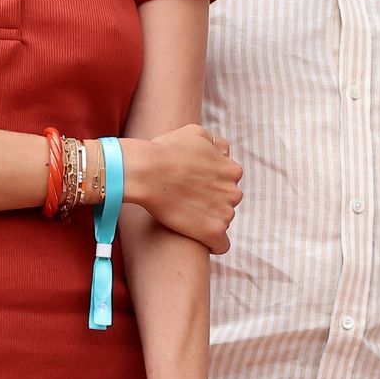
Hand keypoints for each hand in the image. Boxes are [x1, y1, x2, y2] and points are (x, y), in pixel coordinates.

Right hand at [124, 125, 241, 252]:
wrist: (146, 172)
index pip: (229, 182)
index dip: (211, 184)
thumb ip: (216, 143)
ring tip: (185, 217)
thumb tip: (223, 152)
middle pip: (227, 202)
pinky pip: (221, 245)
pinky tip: (198, 240)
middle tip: (187, 201)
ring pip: (222, 221)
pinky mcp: (213, 232)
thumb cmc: (165, 150)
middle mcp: (233, 191)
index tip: (195, 187)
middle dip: (212, 202)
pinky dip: (212, 244)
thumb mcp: (196, 133)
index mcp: (232, 169)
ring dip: (208, 220)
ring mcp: (225, 212)